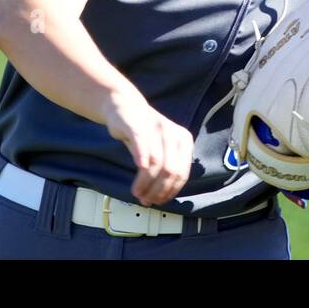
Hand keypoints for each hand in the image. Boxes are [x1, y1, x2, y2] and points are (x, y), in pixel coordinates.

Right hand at [102, 89, 193, 207]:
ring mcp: (157, 128)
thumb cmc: (142, 133)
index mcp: (184, 140)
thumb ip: (161, 173)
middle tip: (145, 199)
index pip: (182, 174)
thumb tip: (156, 200)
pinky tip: (137, 178)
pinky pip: (143, 149)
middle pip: (170, 171)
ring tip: (137, 192)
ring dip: (146, 184)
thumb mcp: (160, 150)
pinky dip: (142, 166)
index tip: (158, 201)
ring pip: (156, 164)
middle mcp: (174, 133)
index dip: (170, 191)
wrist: (124, 106)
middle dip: (158, 190)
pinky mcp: (138, 126)